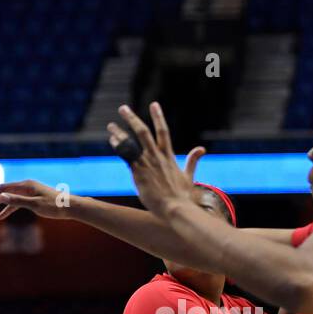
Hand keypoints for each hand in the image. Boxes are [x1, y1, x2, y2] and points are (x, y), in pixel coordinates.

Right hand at [0, 179, 74, 219]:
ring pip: (8, 197)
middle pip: (3, 192)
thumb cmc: (55, 207)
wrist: (71, 207)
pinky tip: (1, 216)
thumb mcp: (35, 205)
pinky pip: (16, 202)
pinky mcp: (32, 198)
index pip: (2, 190)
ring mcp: (28, 192)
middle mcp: (25, 186)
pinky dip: (8, 208)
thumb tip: (1, 196)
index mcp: (25, 185)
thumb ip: (18, 201)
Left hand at [107, 102, 203, 216]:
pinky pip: (126, 156)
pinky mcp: (138, 173)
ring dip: (119, 132)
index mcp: (168, 157)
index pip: (163, 132)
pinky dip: (119, 146)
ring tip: (111, 125)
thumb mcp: (189, 176)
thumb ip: (192, 161)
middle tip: (122, 108)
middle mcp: (157, 157)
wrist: (176, 208)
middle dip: (132, 119)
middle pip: (143, 132)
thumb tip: (201, 148)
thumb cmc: (183, 196)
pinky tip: (112, 140)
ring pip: (131, 143)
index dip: (158, 117)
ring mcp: (147, 164)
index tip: (154, 104)